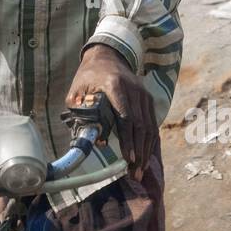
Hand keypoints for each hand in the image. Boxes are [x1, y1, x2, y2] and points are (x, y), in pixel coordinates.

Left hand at [68, 44, 156, 181]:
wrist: (107, 57)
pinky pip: (153, 123)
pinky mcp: (149, 99)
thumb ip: (81, 112)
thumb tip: (89, 138)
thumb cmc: (88, 77)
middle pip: (140, 125)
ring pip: (150, 127)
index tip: (128, 159)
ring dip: (146, 151)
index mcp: (114, 86)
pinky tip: (146, 157)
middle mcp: (134, 89)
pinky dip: (150, 142)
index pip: (125, 116)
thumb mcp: (77, 91)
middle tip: (135, 173)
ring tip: (140, 170)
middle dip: (139, 152)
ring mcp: (144, 94)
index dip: (128, 140)